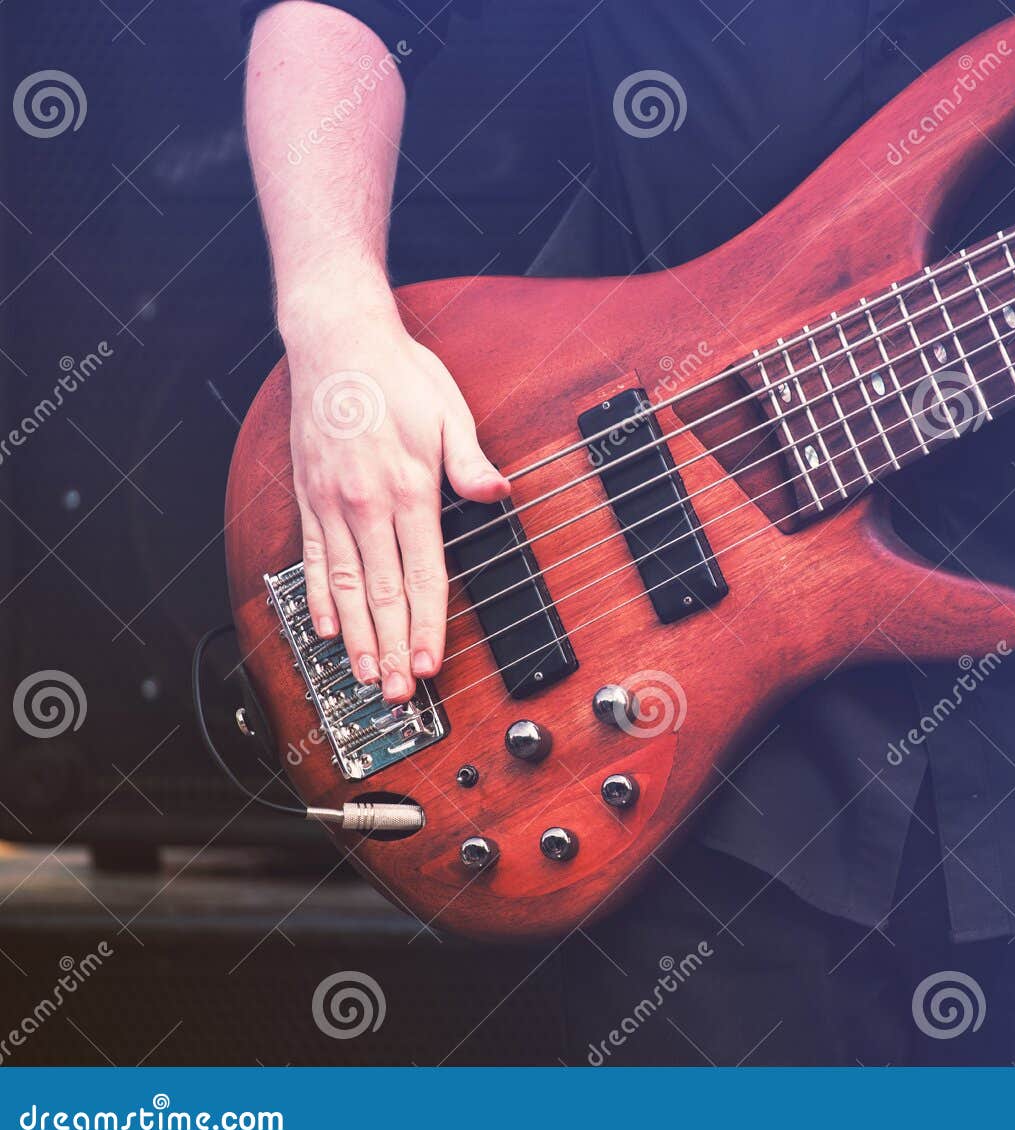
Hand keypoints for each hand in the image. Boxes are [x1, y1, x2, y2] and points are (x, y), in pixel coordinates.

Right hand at [282, 291, 509, 702]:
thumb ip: (470, 460)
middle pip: (383, 593)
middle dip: (392, 649)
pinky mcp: (309, 498)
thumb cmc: (397, 375)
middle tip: (396, 695)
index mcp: (408, 489)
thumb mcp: (449, 410)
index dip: (426, 625)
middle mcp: (365, 504)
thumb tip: (498, 491)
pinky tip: (325, 630)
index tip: (428, 665)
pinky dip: (319, 598)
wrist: (334, 341)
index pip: (422, 574)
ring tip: (363, 678)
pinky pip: (313, 559)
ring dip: (356, 638)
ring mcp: (331, 504)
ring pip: (346, 587)